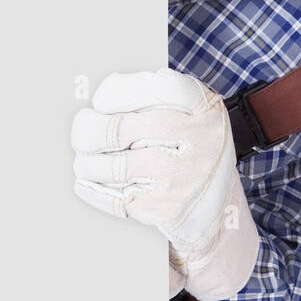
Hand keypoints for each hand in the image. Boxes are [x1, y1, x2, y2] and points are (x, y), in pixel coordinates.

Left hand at [71, 67, 258, 300]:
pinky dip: (93, 191)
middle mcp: (196, 140)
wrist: (218, 212)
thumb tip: (103, 93)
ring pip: (109, 166)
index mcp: (204, 108)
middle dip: (86, 130)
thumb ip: (157, 97)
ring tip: (86, 162)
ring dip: (87, 164)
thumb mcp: (194, 114)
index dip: (115, 92)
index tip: (101, 101)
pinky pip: (112, 197)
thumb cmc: (192, 151)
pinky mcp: (164, 209)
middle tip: (82, 133)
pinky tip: (89, 184)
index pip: (151, 88)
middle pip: (117, 129)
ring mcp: (180, 177)